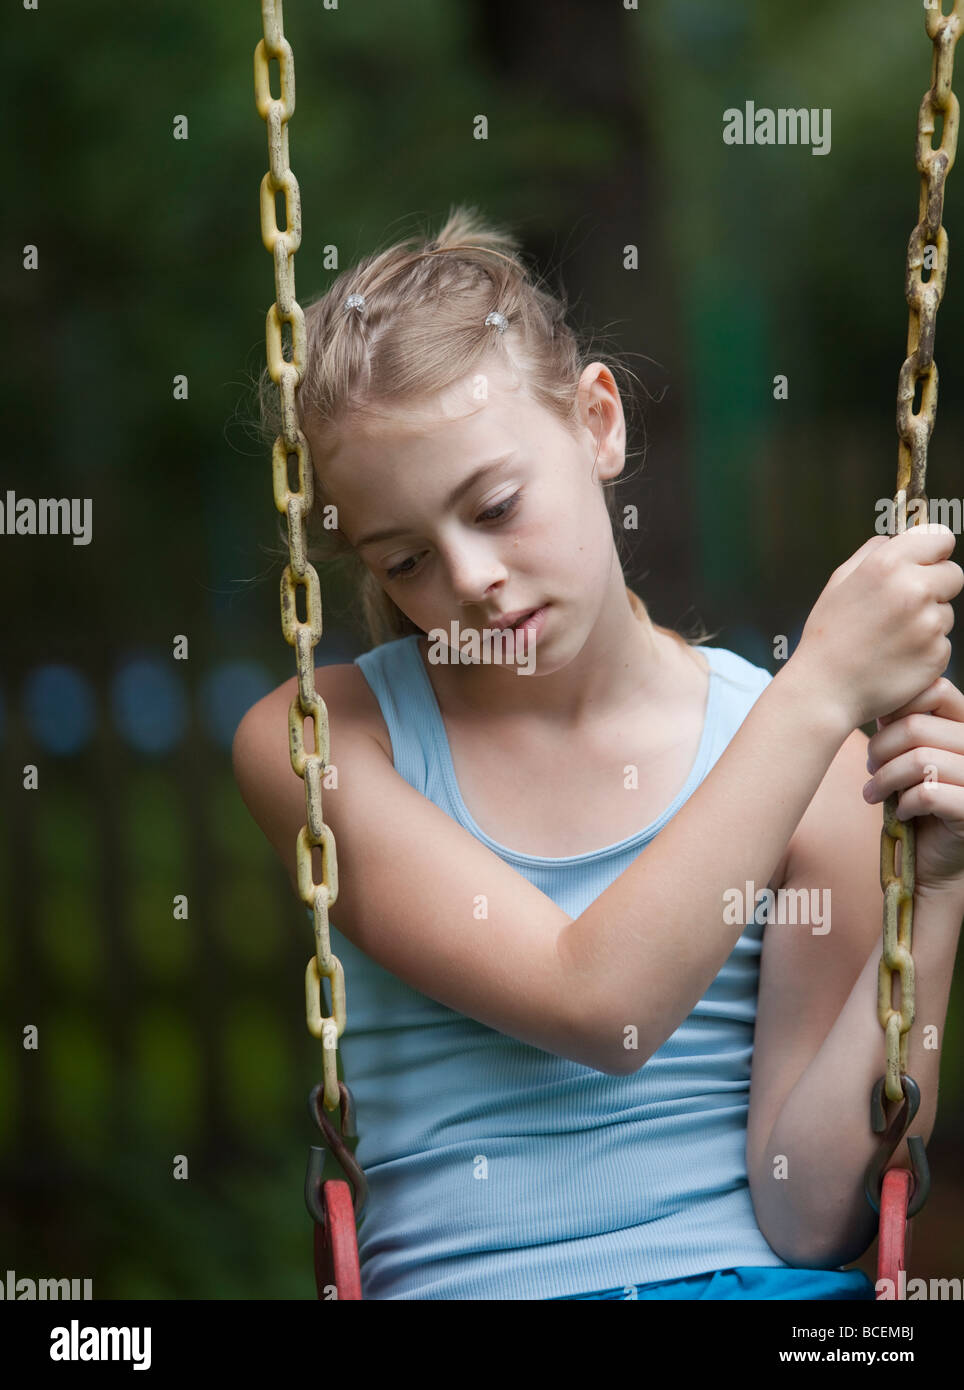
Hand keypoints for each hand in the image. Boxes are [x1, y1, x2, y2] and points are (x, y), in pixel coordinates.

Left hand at [863, 676, 963, 897]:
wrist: (934, 856)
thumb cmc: (919, 800)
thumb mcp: (909, 756)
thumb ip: (903, 727)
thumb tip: (878, 703)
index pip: (937, 690)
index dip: (900, 706)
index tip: (882, 731)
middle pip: (918, 726)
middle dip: (880, 749)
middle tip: (871, 769)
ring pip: (920, 760)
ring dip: (885, 779)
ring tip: (875, 792)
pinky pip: (929, 794)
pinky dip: (905, 803)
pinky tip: (900, 812)